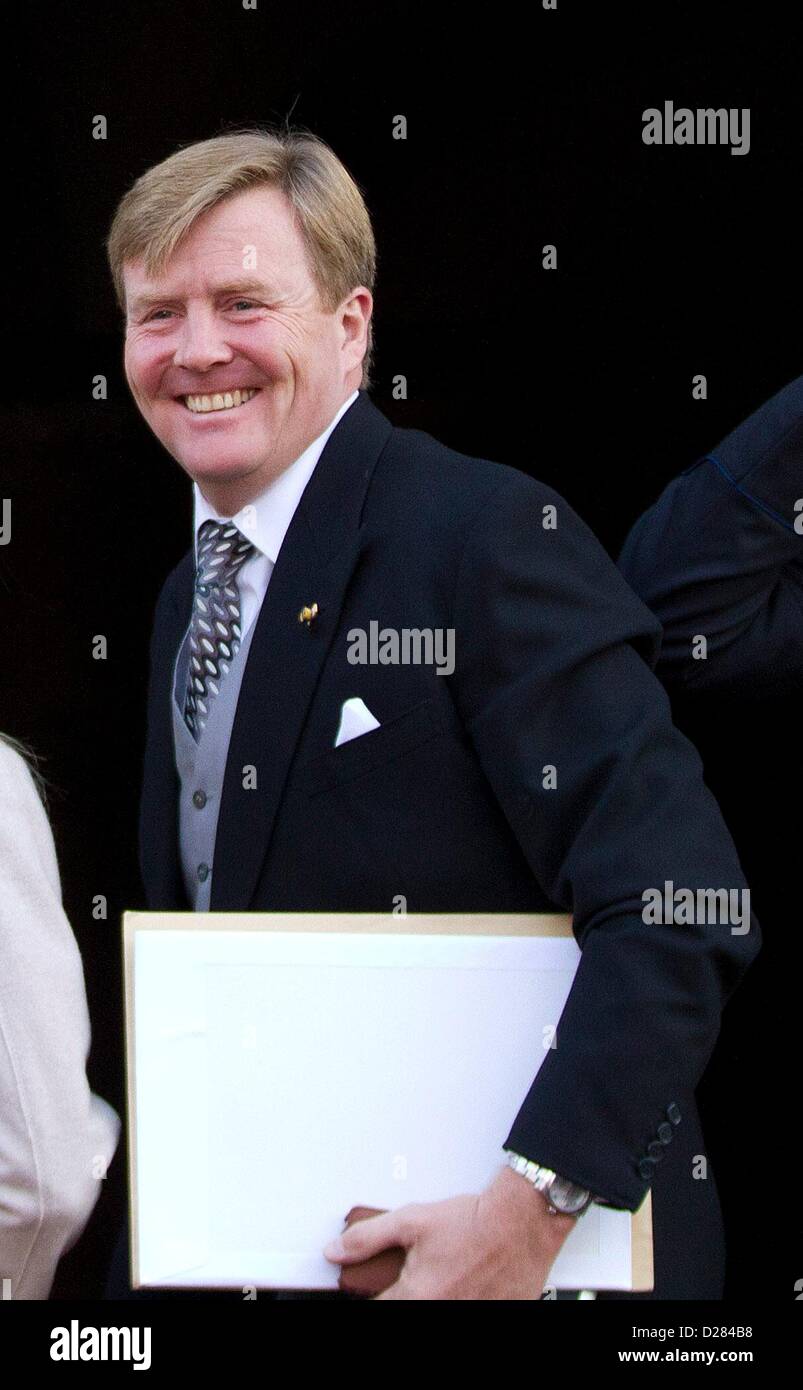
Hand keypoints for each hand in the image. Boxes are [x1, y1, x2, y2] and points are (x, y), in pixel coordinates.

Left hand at [322, 1164, 576, 1299]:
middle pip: (408, 1309)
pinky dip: (461, 1297)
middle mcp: (443, 1311)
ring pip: (436, 1311)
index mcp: (417, 1296)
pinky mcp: (493, 1315)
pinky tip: (465, 1283)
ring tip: (447, 1277)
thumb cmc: (474, 1220)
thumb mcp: (412, 1220)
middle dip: (408, 1295)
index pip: (379, 1308)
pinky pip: (466, 1308)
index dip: (376, 1295)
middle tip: (420, 1278)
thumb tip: (336, 1250)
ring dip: (435, 1294)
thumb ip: (368, 1238)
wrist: (522, 1220)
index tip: (382, 1288)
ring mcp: (470, 1316)